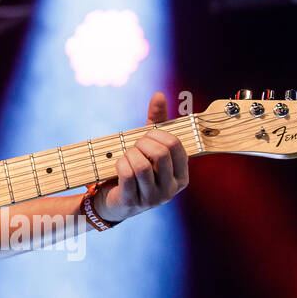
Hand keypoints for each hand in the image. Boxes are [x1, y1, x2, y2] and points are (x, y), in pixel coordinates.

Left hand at [95, 92, 189, 222]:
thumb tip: (159, 95)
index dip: (158, 134)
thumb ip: (156, 122)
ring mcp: (153, 198)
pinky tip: (119, 164)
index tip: (146, 136)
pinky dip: (120, 163)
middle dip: (143, 142)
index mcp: (181, 176)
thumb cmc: (136, 168)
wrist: (115, 200)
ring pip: (143, 165)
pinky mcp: (133, 202)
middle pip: (160, 154)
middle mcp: (171, 189)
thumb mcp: (148, 146)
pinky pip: (127, 174)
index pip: (176, 145)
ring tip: (127, 155)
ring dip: (130, 154)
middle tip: (135, 144)